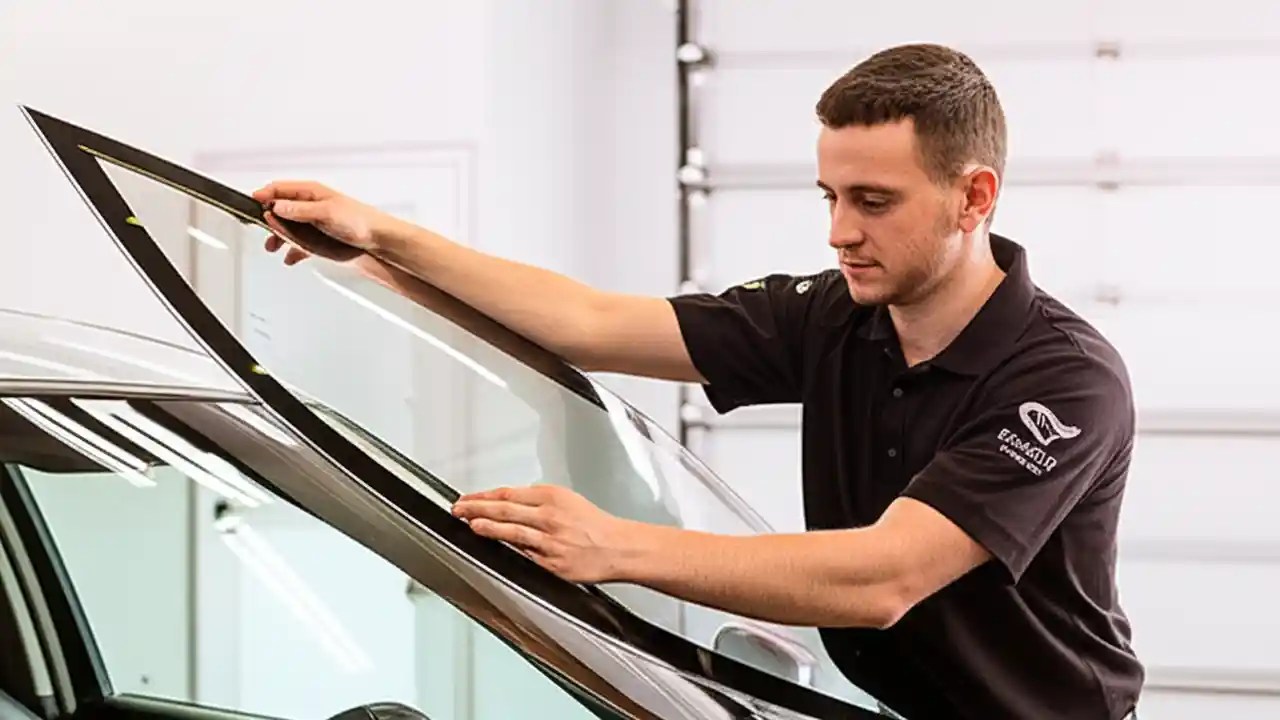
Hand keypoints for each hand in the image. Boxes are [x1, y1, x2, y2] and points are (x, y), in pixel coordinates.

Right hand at [252, 180, 391, 264]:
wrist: (377, 240)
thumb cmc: (359, 220)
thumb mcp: (325, 212)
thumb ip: (299, 210)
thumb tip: (277, 206)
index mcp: (310, 192)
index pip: (279, 189)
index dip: (263, 196)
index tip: (251, 205)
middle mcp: (309, 205)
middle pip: (279, 209)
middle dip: (267, 219)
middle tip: (260, 229)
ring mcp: (312, 222)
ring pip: (286, 227)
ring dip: (277, 237)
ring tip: (272, 247)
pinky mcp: (318, 238)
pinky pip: (298, 244)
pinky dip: (292, 251)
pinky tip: (289, 258)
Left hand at [451, 485, 635, 583]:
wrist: (618, 547)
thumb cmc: (595, 525)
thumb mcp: (567, 500)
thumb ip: (537, 501)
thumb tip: (508, 504)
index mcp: (551, 497)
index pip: (508, 493)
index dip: (483, 496)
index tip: (467, 498)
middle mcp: (549, 516)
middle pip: (505, 508)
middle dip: (477, 508)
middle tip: (459, 509)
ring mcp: (550, 540)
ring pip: (512, 531)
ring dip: (487, 527)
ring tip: (471, 524)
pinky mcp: (552, 562)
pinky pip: (524, 555)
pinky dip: (506, 550)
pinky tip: (494, 549)